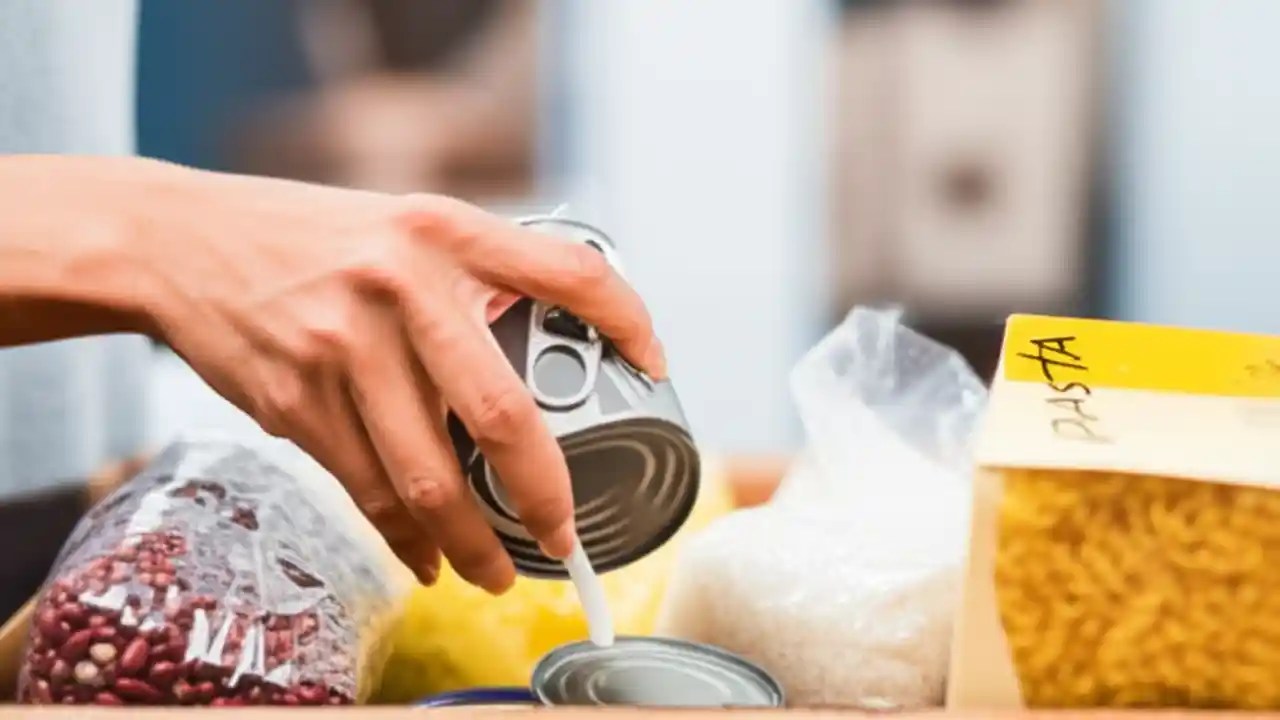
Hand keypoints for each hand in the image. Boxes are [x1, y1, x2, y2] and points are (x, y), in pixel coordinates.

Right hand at [132, 161, 665, 592]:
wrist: (179, 243)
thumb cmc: (306, 238)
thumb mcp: (401, 225)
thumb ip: (468, 275)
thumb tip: (539, 351)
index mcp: (443, 231)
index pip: (566, 271)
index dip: (625, 319)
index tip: (652, 362)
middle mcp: (400, 287)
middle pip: (501, 418)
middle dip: (544, 497)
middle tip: (565, 537)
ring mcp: (344, 350)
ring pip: (428, 479)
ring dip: (471, 543)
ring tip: (497, 571)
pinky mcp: (297, 401)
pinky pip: (366, 492)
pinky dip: (403, 539)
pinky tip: (425, 558)